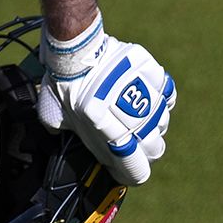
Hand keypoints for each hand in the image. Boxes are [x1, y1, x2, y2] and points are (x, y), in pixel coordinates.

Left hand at [37, 14, 175, 186]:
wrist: (75, 48)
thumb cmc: (62, 84)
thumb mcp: (55, 119)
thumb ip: (71, 136)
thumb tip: (76, 145)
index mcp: (109, 136)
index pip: (136, 170)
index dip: (133, 174)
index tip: (127, 170)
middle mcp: (133, 120)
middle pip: (155, 150)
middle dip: (145, 150)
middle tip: (133, 139)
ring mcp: (147, 98)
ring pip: (162, 123)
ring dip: (152, 123)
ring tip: (136, 112)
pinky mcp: (154, 76)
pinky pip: (167, 95)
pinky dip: (160, 97)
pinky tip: (148, 94)